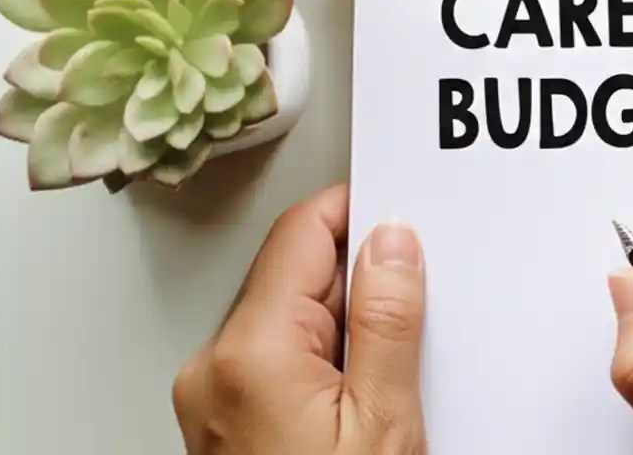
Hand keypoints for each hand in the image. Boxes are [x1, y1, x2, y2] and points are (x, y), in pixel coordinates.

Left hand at [172, 183, 428, 454]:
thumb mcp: (383, 419)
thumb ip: (387, 322)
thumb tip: (392, 243)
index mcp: (250, 352)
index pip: (303, 232)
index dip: (359, 213)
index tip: (406, 218)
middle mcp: (215, 366)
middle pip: (300, 277)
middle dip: (364, 284)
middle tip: (418, 317)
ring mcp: (214, 394)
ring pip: (295, 319)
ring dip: (349, 330)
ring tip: (391, 382)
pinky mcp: (225, 417)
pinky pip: (283, 359)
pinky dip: (329, 363)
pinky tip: (363, 401)